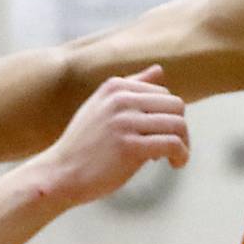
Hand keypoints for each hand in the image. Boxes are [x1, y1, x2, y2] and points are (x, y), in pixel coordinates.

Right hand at [29, 67, 188, 208]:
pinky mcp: (130, 147)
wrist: (60, 174)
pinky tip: (175, 164)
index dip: (166, 117)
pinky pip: (173, 144)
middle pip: (176, 106)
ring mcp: (124, 122)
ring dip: (184, 144)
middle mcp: (120, 99)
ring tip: (175, 158)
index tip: (155, 136)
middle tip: (171, 148)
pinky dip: (181, 155)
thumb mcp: (102, 106)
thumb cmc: (84, 144)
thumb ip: (132, 86)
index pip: (163, 94)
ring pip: (178, 124)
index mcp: (115, 87)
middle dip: (180, 128)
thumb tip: (160, 69)